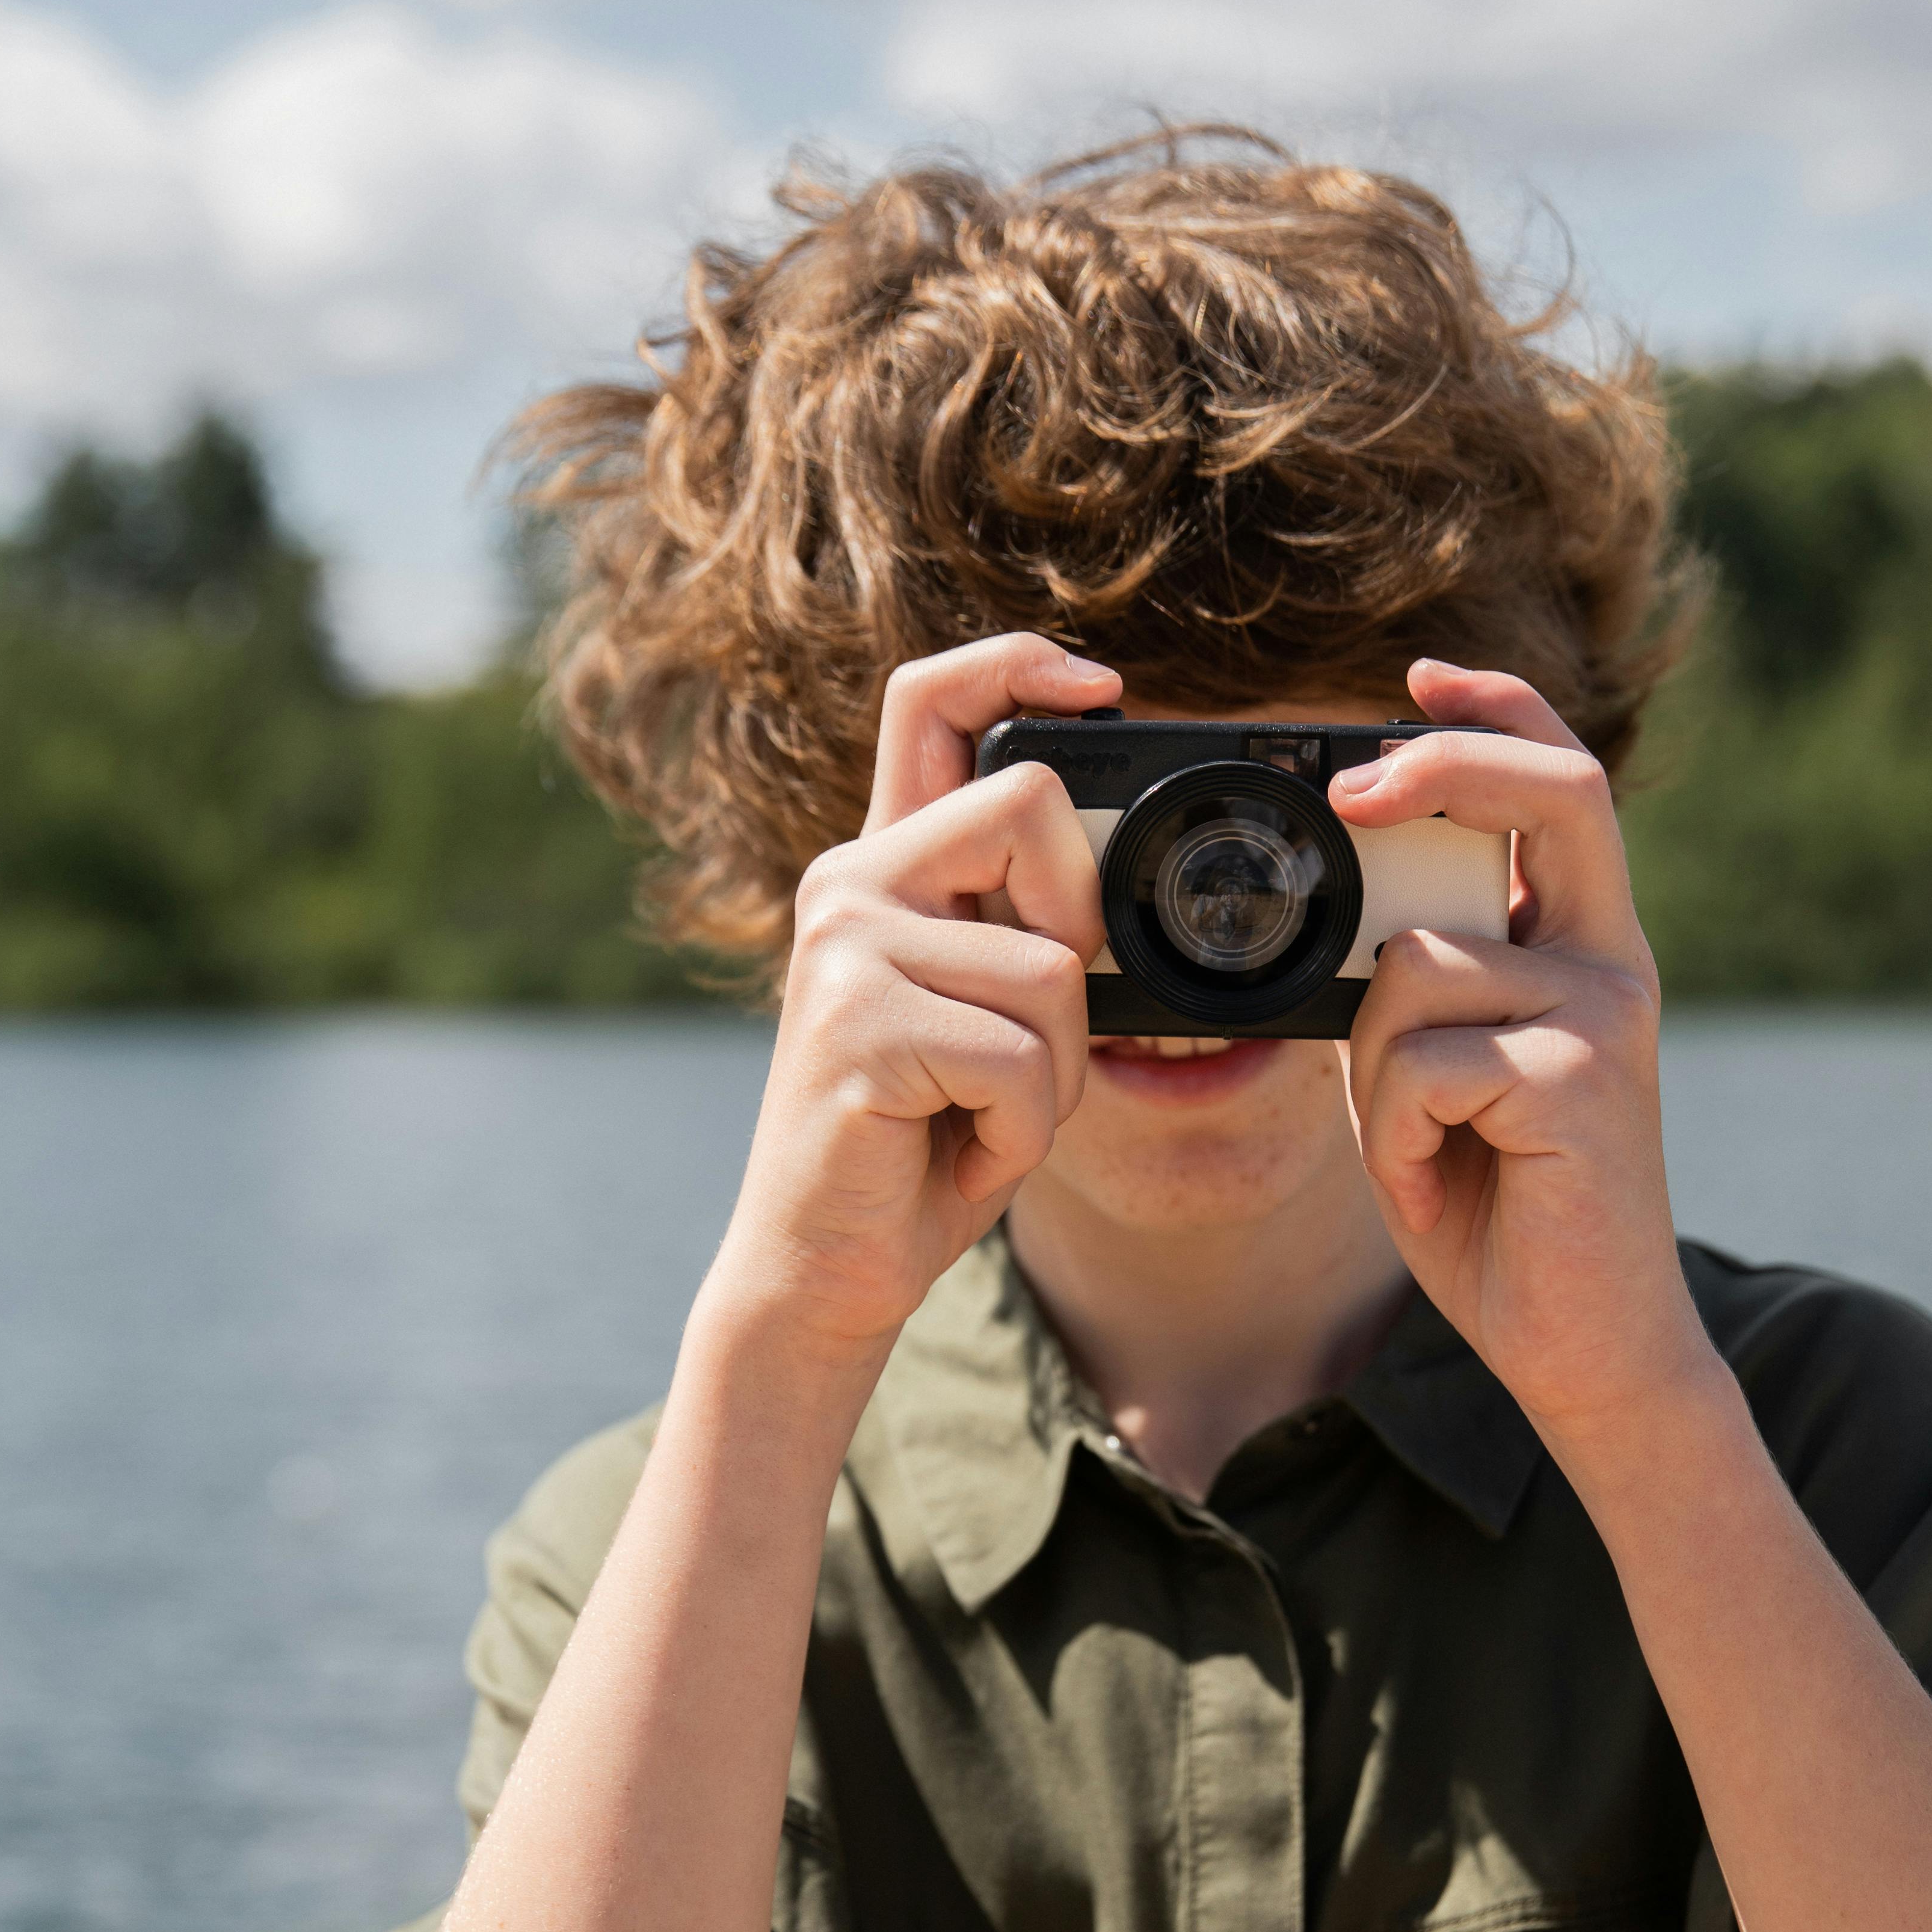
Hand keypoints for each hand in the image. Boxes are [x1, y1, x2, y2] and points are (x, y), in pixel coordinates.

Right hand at [702, 635, 1115, 1372]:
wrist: (826, 1266)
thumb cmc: (920, 1143)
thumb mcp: (980, 1010)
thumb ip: (1017, 926)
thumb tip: (1105, 872)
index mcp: (881, 869)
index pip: (929, 703)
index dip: (1018, 665)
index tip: (1102, 686)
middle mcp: (850, 884)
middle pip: (1029, 807)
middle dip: (1076, 932)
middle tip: (1029, 1035)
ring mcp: (846, 949)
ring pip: (1049, 969)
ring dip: (1053, 1076)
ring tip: (980, 1116)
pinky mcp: (859, 1026)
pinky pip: (1021, 1060)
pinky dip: (1022, 1130)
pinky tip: (957, 1150)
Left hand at [1334, 657, 1717, 1449]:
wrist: (1584, 1346)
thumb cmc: (1500, 1209)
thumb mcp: (1435, 1074)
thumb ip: (1411, 989)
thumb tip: (1344, 919)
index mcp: (1578, 946)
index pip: (1559, 782)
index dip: (1496, 712)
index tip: (1418, 679)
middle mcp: (1609, 961)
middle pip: (1552, 792)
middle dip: (1444, 763)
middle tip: (1351, 790)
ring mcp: (1602, 1017)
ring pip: (1420, 964)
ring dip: (1371, 1064)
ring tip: (1411, 1145)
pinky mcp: (1579, 1083)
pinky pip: (1423, 1059)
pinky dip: (1388, 1128)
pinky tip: (1428, 1180)